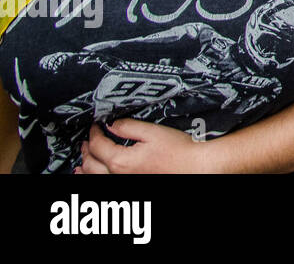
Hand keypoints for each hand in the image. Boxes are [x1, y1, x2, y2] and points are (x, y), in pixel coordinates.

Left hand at [78, 119, 212, 173]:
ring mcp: (124, 183)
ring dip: (85, 168)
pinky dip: (94, 179)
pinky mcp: (132, 186)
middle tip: (86, 141)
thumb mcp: (152, 132)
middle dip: (86, 150)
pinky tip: (94, 176)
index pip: (98, 145)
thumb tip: (111, 124)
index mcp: (120, 161)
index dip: (94, 133)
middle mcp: (118, 176)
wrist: (195, 168)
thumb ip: (128, 127)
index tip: (95, 125)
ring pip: (94, 178)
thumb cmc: (179, 152)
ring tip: (82, 162)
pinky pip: (105, 183)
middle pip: (91, 164)